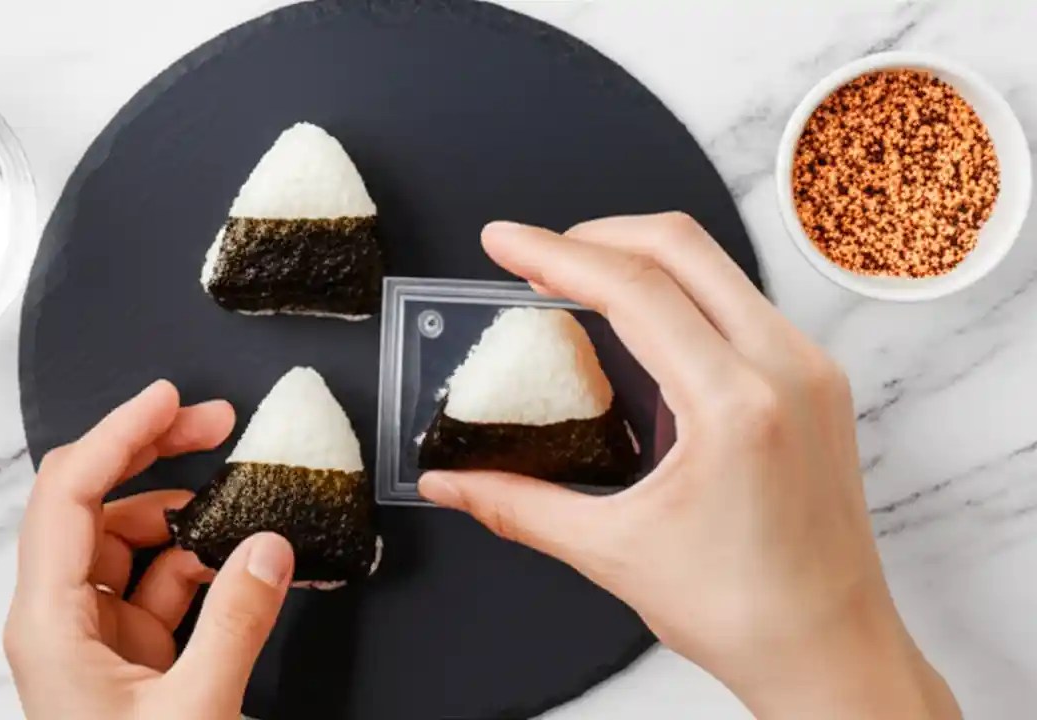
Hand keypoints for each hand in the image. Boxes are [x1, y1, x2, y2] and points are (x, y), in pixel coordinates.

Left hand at [5, 380, 294, 719]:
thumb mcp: (195, 708)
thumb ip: (237, 620)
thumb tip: (269, 546)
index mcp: (50, 621)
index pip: (69, 494)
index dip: (117, 434)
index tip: (169, 399)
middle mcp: (61, 616)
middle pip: (99, 504)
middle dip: (157, 455)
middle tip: (216, 422)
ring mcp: (96, 633)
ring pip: (137, 541)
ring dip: (192, 517)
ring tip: (249, 504)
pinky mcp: (131, 653)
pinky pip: (166, 583)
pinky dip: (207, 564)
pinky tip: (247, 561)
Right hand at [419, 216, 959, 718]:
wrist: (833, 652)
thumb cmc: (746, 612)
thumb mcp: (613, 552)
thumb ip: (517, 506)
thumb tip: (447, 483)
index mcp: (736, 404)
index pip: (634, 288)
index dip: (554, 254)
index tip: (502, 241)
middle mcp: (786, 367)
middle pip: (681, 246)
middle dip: (597, 235)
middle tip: (535, 256)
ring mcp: (811, 368)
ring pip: (717, 266)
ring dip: (641, 260)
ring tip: (578, 284)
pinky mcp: (817, 381)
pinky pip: (741, 303)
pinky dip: (681, 294)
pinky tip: (641, 326)